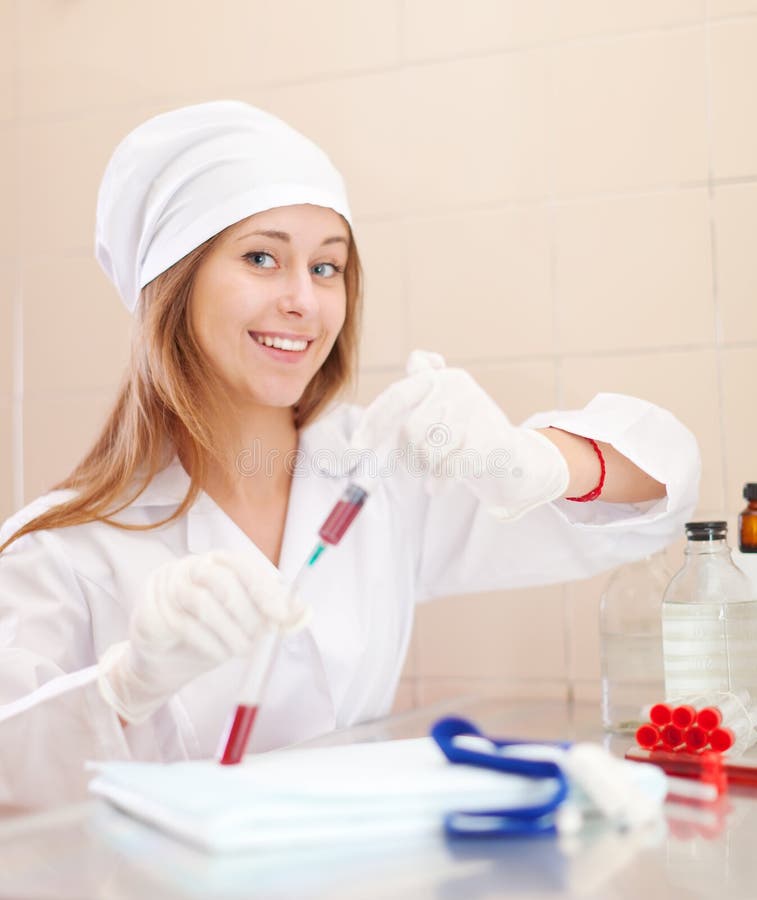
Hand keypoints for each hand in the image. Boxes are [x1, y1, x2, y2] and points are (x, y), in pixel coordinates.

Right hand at [97, 550, 309, 723]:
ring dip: (229, 631)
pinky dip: (208, 643)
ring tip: (242, 651)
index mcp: (217, 563)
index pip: (243, 566)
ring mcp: (167, 587)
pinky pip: (184, 624)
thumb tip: (302, 612)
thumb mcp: (244, 624)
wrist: (165, 663)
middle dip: (247, 613)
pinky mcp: (151, 612)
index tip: (282, 616)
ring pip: (203, 601)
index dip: (264, 589)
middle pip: (222, 580)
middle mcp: (190, 568)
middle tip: (260, 639)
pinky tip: (219, 655)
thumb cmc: (209, 634)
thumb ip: (270, 614)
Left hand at [350, 350, 568, 519]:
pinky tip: (437, 486)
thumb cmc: (463, 432)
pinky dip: (439, 483)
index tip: (356, 447)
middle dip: (406, 456)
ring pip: (428, 451)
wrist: (511, 454)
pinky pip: (449, 468)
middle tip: (413, 467)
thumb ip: (415, 390)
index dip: (373, 422)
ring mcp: (476, 411)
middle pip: (410, 430)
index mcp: (438, 378)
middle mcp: (457, 387)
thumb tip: (416, 364)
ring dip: (425, 470)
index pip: (397, 397)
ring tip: (430, 474)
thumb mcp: (440, 404)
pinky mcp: (490, 438)